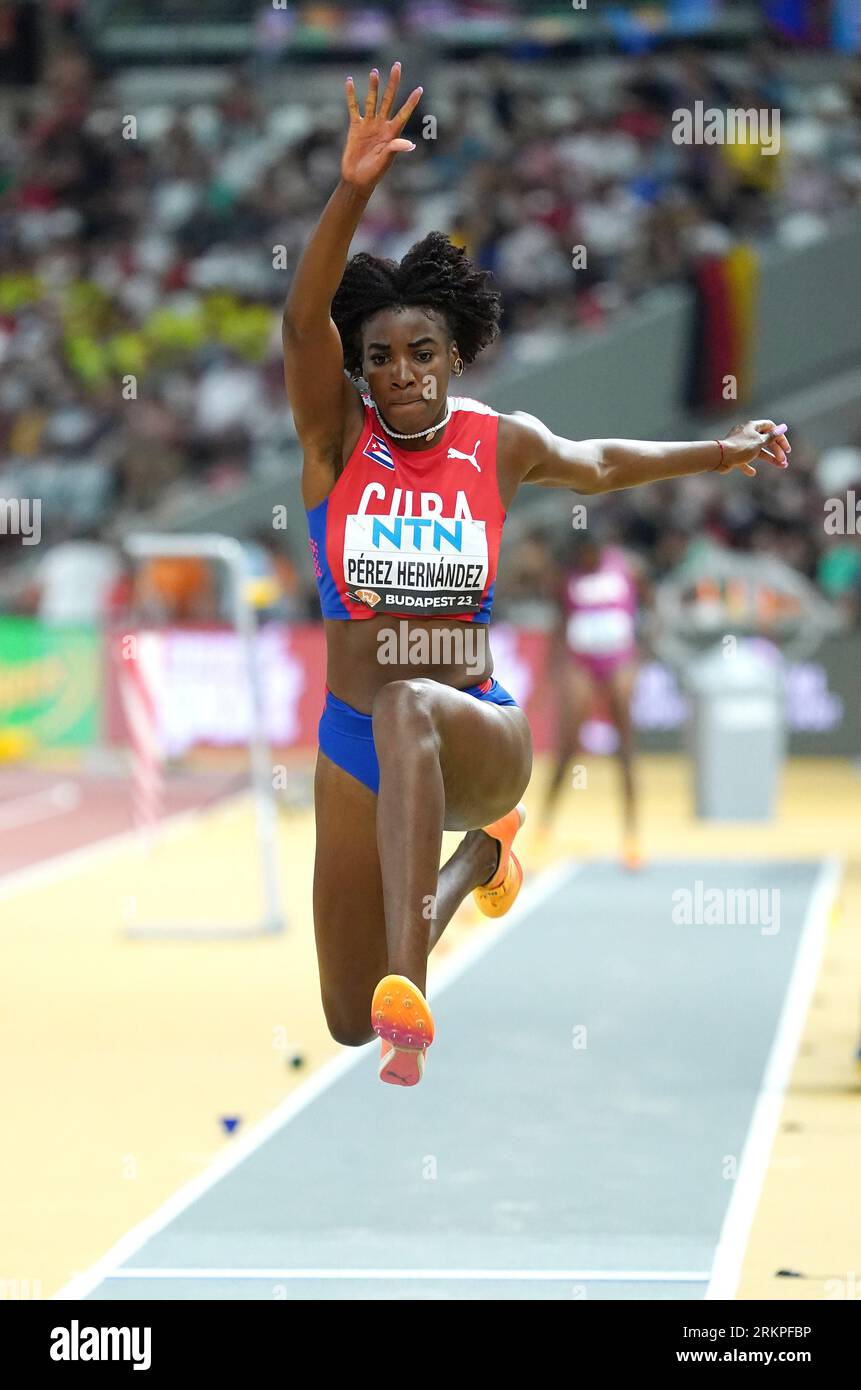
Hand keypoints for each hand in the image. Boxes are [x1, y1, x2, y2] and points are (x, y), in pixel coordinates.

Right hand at [342, 62, 421, 196]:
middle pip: (388, 100)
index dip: (411, 102)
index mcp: (392, 133)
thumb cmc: (373, 173)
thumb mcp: (385, 162)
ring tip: (374, 72)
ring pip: (372, 101)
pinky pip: (353, 108)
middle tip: (397, 66)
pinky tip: (350, 81)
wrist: (356, 179)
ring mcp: (369, 124)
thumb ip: (395, 149)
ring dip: (373, 87)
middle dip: (393, 83)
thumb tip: (410, 144)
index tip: (419, 89)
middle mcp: (382, 125)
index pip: (403, 114)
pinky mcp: (355, 127)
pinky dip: (351, 95)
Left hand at [717, 420, 790, 476]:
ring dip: (769, 458)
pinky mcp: (733, 455)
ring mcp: (739, 444)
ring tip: (780, 466)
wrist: (719, 457)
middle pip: (765, 441)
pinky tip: (752, 473)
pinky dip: (748, 466)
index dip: (780, 437)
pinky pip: (743, 460)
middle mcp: (746, 434)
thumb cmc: (740, 448)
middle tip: (784, 461)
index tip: (786, 449)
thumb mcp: (759, 442)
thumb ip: (771, 436)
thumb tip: (783, 427)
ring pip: (757, 451)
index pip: (771, 427)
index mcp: (752, 427)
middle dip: (776, 451)